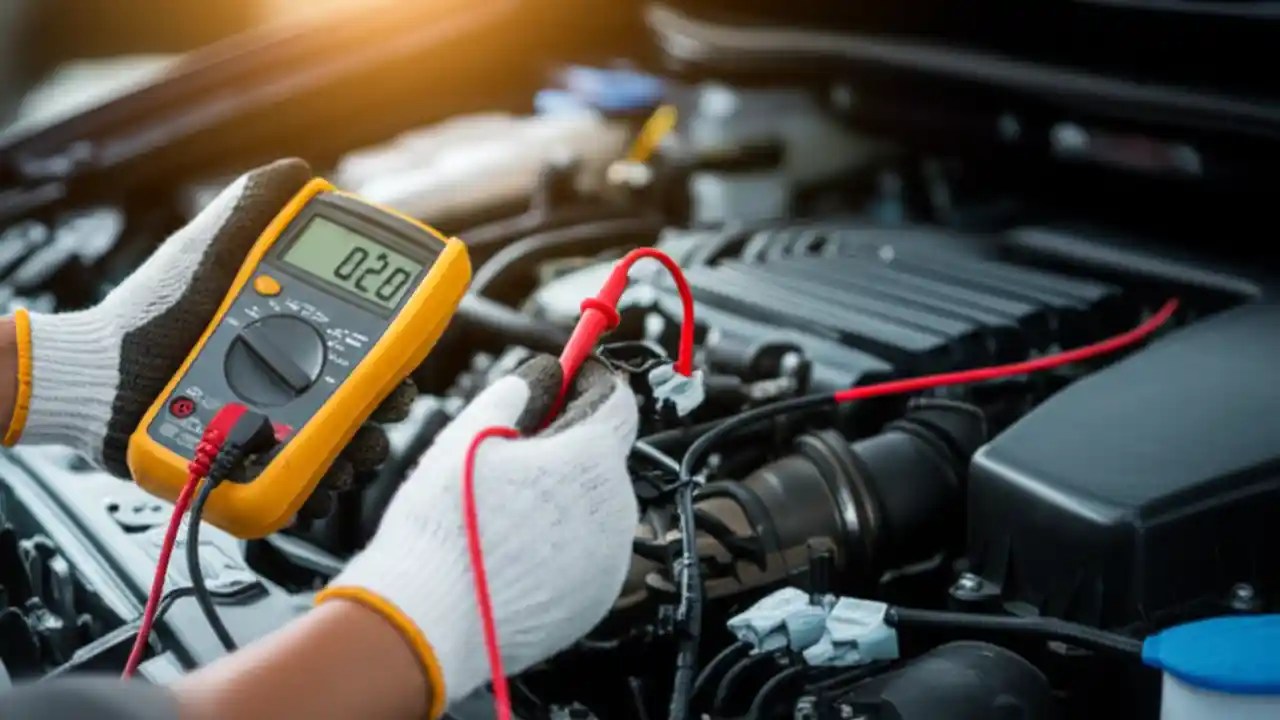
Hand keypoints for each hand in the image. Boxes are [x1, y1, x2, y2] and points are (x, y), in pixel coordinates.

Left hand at [4, 159, 412, 492]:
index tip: (399, 363)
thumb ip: (251, 209)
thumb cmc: (151, 312)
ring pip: (347, 443)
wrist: (101, 377)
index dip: (398, 354)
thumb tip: (297, 172)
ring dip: (362, 450)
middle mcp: (298, 376)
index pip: (373, 342)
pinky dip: (321, 485)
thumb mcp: (206, 251)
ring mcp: (280, 421)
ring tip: (349, 450)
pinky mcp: (257, 461)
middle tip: (382, 407)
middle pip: (371, 397)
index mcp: (301, 329)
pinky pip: (305, 481)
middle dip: (388, 406)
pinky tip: (320, 478)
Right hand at [319, 354, 638, 715]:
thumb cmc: (445, 530)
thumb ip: (516, 393)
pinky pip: (585, 554)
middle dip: (565, 446)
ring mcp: (607, 560)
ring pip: (593, 507)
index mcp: (590, 461)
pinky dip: (557, 544)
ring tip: (501, 510)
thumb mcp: (468, 435)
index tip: (566, 381)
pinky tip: (510, 550)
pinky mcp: (594, 599)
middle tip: (510, 452)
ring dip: (561, 497)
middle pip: (601, 457)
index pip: (618, 400)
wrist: (429, 622)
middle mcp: (614, 511)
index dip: (589, 382)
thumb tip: (542, 376)